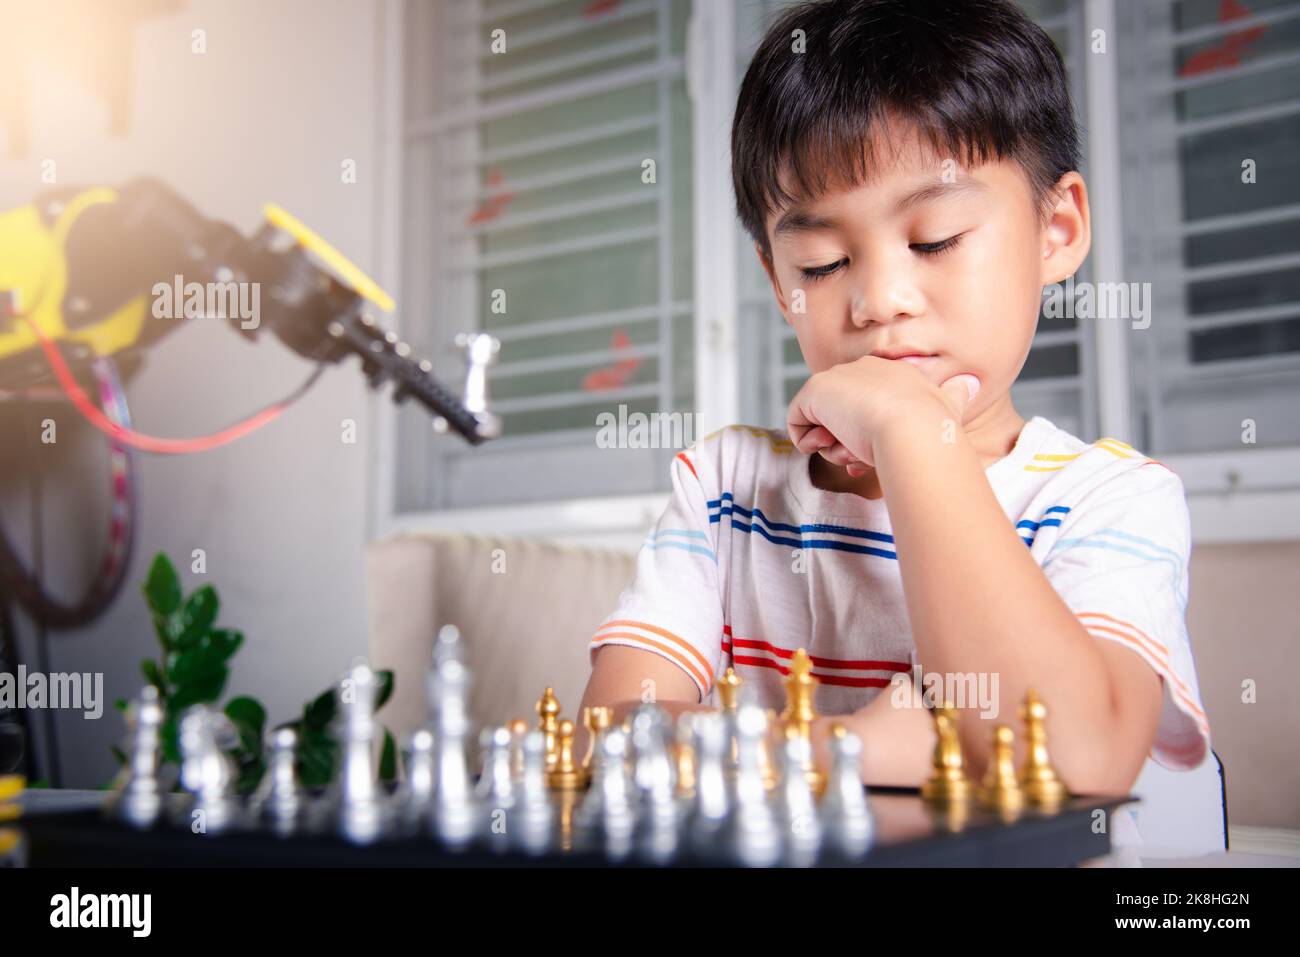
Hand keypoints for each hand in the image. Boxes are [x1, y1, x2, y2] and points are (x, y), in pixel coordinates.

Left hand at [786, 356, 979, 471]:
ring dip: (833, 447)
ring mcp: (839, 378)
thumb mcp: (950, 410)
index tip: (875, 456)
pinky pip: (796, 420)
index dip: (867, 437)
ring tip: (853, 451)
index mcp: (895, 375)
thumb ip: (956, 397)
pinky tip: (831, 446)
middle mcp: (865, 370)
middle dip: (848, 443)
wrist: (912, 430)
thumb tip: (971, 384)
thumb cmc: (933, 429)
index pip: (868, 408)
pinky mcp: (815, 390)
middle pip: (843, 416)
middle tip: (861, 459)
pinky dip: (807, 441)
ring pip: (822, 421)